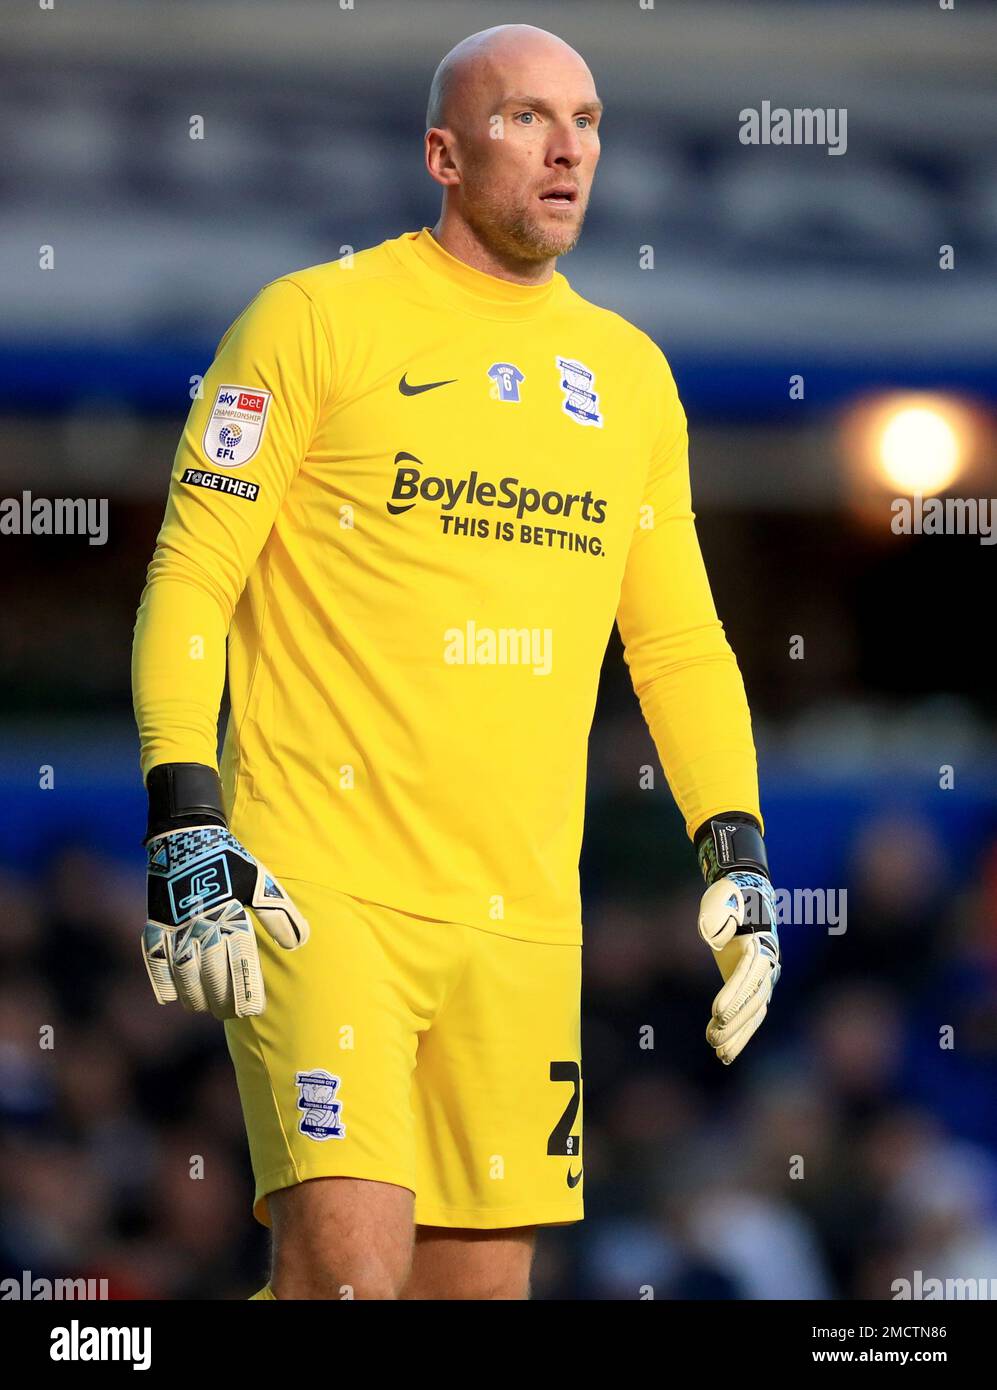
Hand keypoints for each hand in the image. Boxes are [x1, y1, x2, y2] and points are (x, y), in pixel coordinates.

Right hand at [141, 764, 308, 1019]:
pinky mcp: (155, 921)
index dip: (246, 991)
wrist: (186, 833)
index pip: (240, 964)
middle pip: (211, 974)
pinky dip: (160, 980)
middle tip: (229, 1014)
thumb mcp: (260, 881)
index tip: (253, 1009)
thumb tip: (299, 943)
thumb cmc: (229, 861)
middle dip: (221, 999)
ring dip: (193, 994)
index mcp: (230, 915)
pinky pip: (154, 958)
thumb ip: (279, 914)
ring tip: (203, 1008)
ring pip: (183, 972)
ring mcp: (175, 925)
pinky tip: (169, 997)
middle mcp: (202, 924)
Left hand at [698, 870, 780, 1063]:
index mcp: (760, 943)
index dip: (734, 994)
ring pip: (755, 1013)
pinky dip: (739, 1036)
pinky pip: (751, 1017)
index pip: (748, 974)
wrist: (746, 898)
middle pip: (754, 998)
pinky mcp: (754, 988)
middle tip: (712, 1037)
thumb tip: (711, 932)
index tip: (715, 1012)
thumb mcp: (721, 899)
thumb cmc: (730, 898)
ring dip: (737, 1035)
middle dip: (734, 1021)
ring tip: (718, 1052)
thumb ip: (717, 914)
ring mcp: (764, 978)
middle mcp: (768, 963)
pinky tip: (724, 1054)